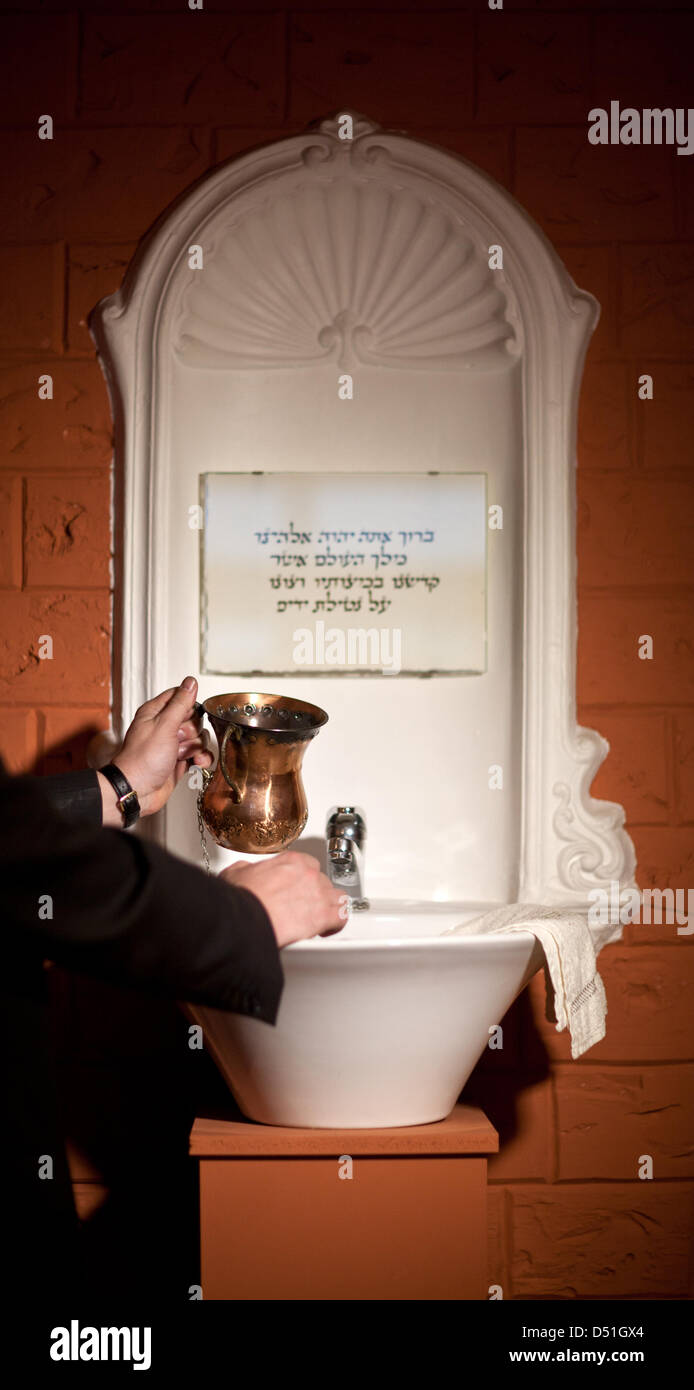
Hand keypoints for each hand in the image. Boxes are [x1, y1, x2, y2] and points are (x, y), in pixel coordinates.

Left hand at [102, 676, 211, 820]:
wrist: (138, 790)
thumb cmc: (142, 760)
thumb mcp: (164, 726)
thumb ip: (180, 703)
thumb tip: (190, 683)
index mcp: (156, 712)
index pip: (180, 696)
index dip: (189, 705)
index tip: (186, 716)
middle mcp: (164, 726)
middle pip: (193, 718)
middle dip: (191, 730)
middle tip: (178, 739)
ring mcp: (173, 744)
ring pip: (199, 736)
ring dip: (195, 747)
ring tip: (180, 754)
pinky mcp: (180, 760)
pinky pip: (200, 753)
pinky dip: (201, 757)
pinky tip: (196, 762)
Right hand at [219, 852, 347, 947]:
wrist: (244, 918)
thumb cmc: (241, 897)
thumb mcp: (237, 872)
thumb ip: (248, 868)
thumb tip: (246, 870)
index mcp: (292, 861)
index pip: (308, 865)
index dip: (303, 878)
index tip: (297, 887)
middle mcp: (309, 874)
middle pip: (322, 882)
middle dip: (314, 894)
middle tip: (303, 906)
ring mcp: (319, 895)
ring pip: (336, 897)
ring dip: (330, 906)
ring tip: (321, 916)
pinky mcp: (323, 916)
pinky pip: (341, 917)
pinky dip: (336, 924)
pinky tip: (327, 930)